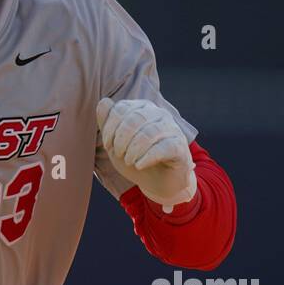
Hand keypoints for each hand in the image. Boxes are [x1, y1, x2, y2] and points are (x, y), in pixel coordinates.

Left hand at [96, 97, 196, 211]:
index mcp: (142, 108)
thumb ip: (107, 121)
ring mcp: (172, 129)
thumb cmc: (136, 157)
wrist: (158, 182)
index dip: (110, 128)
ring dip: (133, 150)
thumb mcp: (115, 141)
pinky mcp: (180, 146)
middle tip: (119, 154)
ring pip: (149, 133)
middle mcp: (158, 113)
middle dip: (121, 139)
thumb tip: (104, 102)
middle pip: (135, 118)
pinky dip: (147, 158)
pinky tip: (139, 165)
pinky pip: (164, 147)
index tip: (108, 145)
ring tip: (129, 161)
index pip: (121, 108)